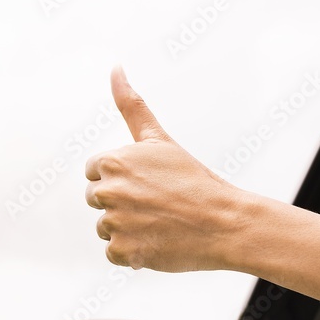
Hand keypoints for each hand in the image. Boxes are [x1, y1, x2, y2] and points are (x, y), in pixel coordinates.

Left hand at [85, 67, 250, 271]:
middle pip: (96, 200)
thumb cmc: (193, 179)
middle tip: (155, 204)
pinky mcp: (123, 251)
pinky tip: (156, 242)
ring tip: (158, 223)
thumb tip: (115, 67)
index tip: (145, 182)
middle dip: (120, 203)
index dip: (120, 178)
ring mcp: (115, 222)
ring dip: (126, 229)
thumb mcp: (160, 139)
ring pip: (104, 227)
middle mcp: (108, 190)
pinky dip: (132, 253)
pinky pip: (113, 252)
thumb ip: (131, 106)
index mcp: (113, 161)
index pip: (94, 172)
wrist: (225, 222)